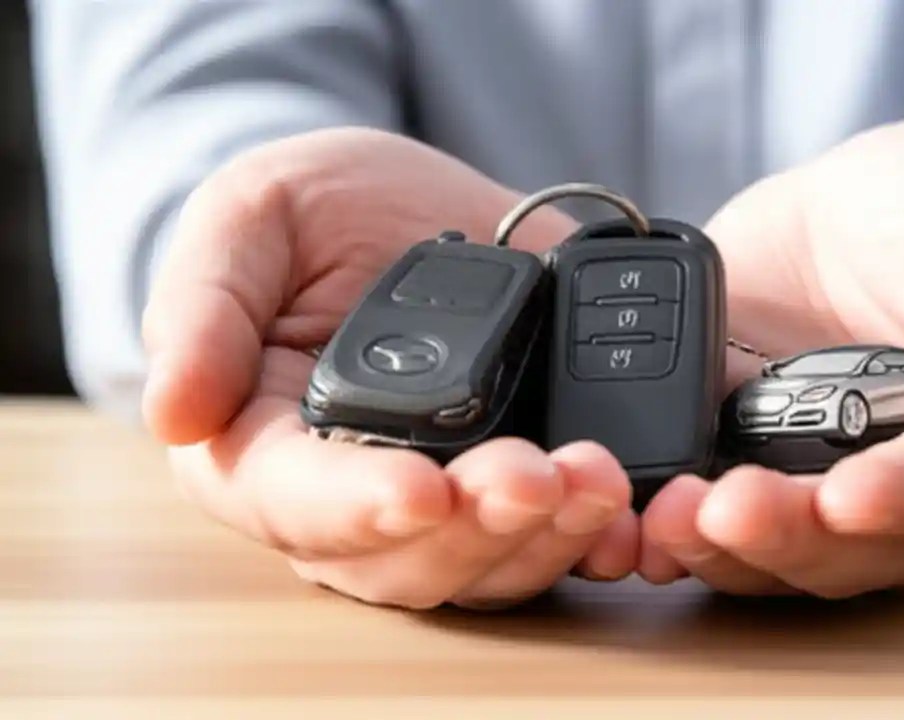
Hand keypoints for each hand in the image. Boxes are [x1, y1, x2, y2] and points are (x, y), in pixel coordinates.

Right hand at [141, 128, 637, 609]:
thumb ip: (205, 308)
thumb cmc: (316, 214)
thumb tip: (173, 412)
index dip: (357, 508)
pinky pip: (553, 544)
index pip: (296, 505)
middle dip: (477, 526)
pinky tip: (629, 513)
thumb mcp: (251, 218)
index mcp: (265, 445)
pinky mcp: (517, 487)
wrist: (417, 208)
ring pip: (485, 566)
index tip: (420, 488)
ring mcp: (444, 503)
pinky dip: (595, 539)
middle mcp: (354, 499)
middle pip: (407, 558)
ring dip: (547, 538)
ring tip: (598, 481)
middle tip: (538, 475)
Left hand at [640, 120, 903, 596]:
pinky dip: (685, 539)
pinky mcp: (768, 485)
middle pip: (882, 546)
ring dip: (736, 552)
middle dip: (802, 536)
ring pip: (802, 559)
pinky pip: (733, 536)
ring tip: (673, 517)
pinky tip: (645, 524)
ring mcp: (845, 492)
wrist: (828, 207)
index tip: (853, 494)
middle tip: (729, 506)